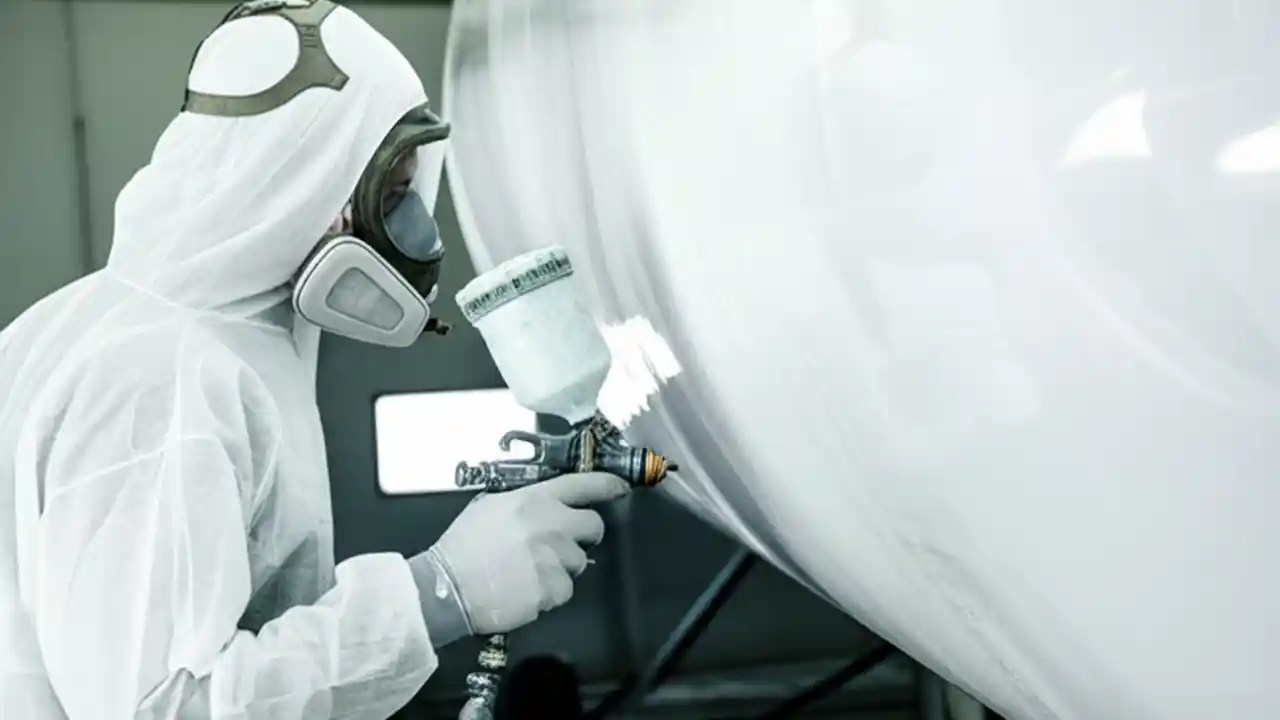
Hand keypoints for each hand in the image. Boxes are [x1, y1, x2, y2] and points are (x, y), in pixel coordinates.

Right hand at [426, 472, 629, 634]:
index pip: (584, 485)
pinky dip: (551, 592)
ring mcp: (555, 559)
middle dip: (586, 534)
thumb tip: (545, 506)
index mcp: (535, 499)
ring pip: (579, 562)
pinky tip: (526, 589)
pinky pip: (565, 590)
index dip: (607, 485)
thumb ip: (523, 502)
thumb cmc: (463, 544)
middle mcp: (552, 525)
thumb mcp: (490, 506)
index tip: (620, 487)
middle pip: (595, 526)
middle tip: (564, 542)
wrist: (448, 587)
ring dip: (562, 566)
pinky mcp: (553, 590)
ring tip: (531, 570)